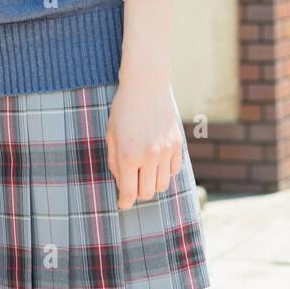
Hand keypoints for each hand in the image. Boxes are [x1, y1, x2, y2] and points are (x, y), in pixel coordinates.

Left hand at [105, 80, 183, 208]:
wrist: (146, 84)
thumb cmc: (124, 108)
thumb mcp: (111, 135)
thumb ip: (115, 162)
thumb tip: (122, 185)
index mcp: (129, 155)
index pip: (128, 192)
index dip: (124, 202)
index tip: (122, 204)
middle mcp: (149, 156)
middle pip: (147, 193)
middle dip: (137, 193)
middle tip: (132, 185)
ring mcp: (166, 151)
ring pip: (163, 185)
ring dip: (152, 183)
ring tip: (144, 173)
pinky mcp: (177, 144)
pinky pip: (174, 170)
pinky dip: (165, 172)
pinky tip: (157, 162)